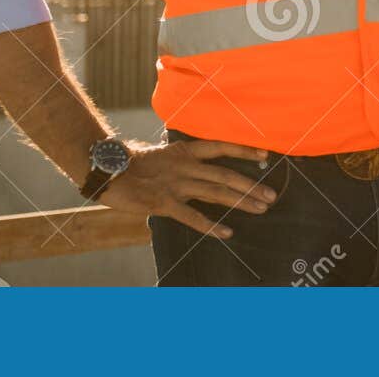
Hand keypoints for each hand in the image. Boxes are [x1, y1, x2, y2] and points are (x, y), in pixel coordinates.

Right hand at [97, 139, 276, 238]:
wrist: (107, 169)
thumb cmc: (133, 164)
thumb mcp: (162, 156)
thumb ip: (182, 163)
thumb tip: (199, 168)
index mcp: (184, 152)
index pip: (220, 148)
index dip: (243, 150)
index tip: (264, 155)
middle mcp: (185, 166)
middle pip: (225, 175)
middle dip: (251, 185)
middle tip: (271, 195)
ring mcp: (176, 184)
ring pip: (215, 193)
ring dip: (240, 201)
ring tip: (261, 208)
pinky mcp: (164, 203)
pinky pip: (192, 216)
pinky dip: (211, 225)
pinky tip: (227, 232)